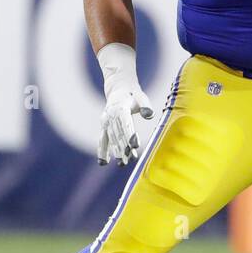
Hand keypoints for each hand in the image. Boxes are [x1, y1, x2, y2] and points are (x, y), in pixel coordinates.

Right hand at [95, 43, 153, 165]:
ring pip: (112, 138)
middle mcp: (111, 116)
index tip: (135, 145)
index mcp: (120, 108)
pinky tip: (103, 163)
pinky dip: (102, 150)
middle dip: (124, 147)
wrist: (119, 89)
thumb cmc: (133, 94)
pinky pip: (102, 140)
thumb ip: (146, 105)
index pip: (126, 123)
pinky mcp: (104, 127)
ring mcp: (106, 122)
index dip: (130, 134)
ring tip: (123, 163)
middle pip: (118, 134)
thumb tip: (149, 115)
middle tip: (130, 159)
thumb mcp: (141, 96)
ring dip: (116, 151)